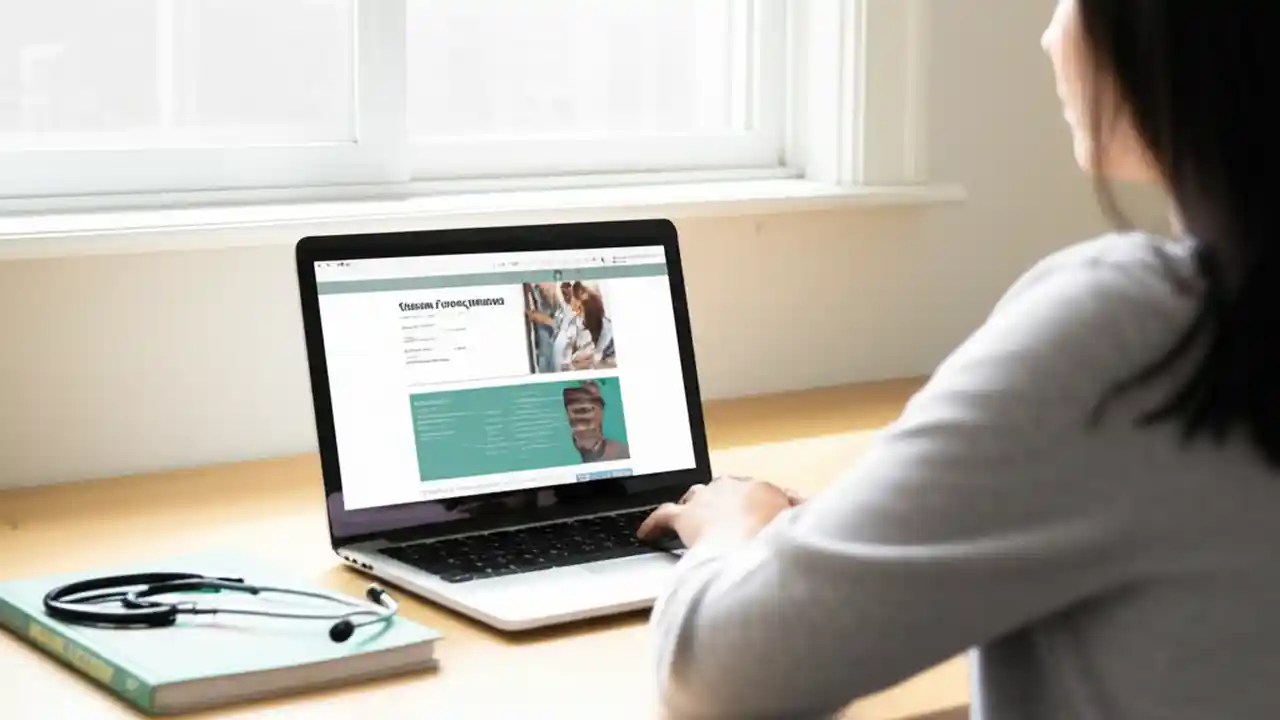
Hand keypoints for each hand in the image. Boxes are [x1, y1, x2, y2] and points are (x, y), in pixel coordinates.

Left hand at [637, 475, 795, 547]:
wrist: (753, 549)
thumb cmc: (781, 544)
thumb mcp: (802, 532)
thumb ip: (806, 524)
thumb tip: (811, 518)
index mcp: (764, 489)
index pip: (758, 493)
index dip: (753, 506)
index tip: (754, 515)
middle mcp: (734, 487)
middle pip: (724, 490)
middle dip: (722, 503)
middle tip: (723, 519)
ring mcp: (708, 499)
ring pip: (695, 497)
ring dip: (693, 507)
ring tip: (690, 520)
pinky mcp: (685, 517)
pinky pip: (663, 516)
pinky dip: (653, 525)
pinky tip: (645, 534)